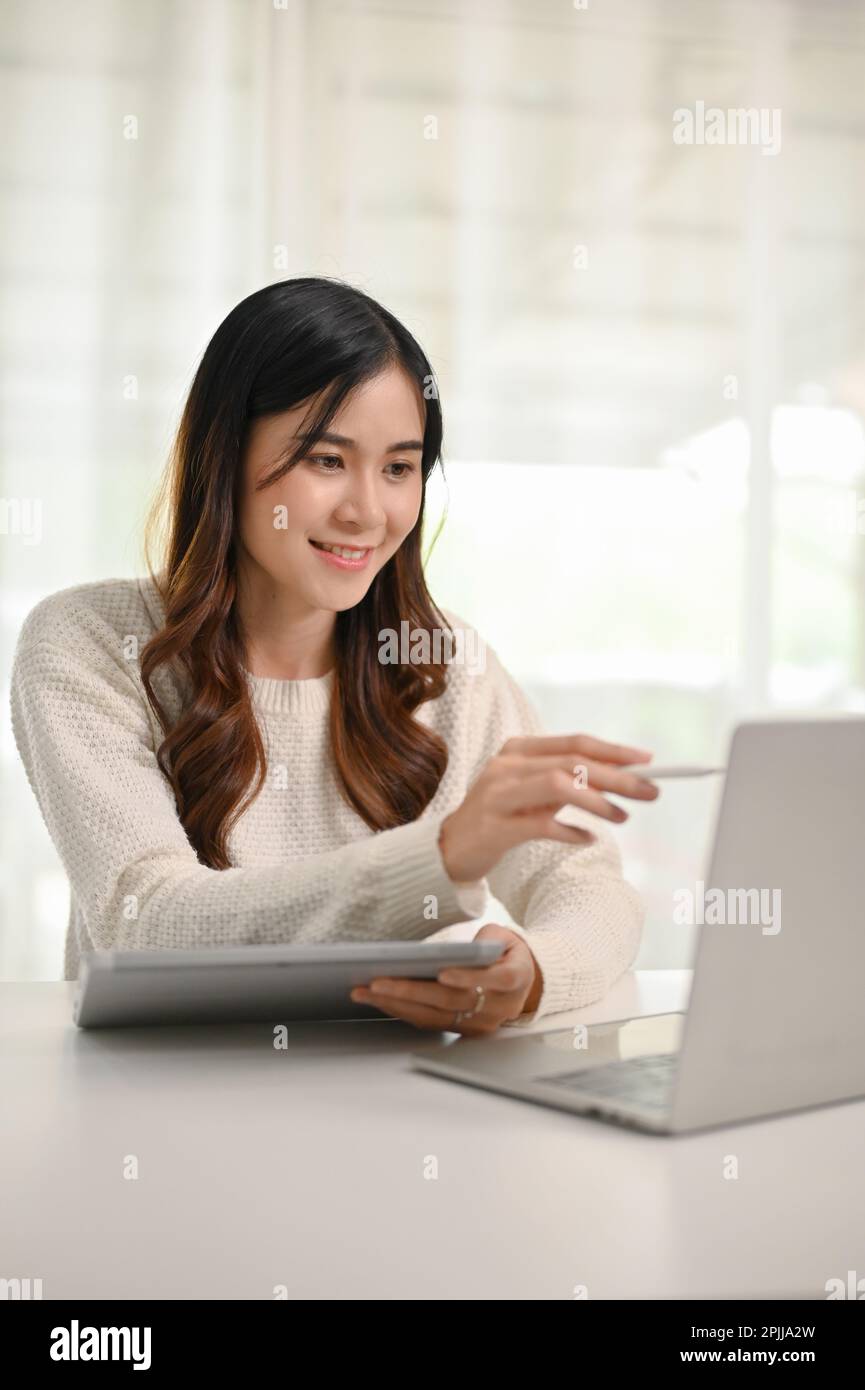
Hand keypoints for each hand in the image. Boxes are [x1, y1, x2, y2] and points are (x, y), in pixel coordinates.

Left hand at [349, 924, 541, 1035]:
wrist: (521, 981)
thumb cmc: (505, 952)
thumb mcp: (503, 937)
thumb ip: (483, 941)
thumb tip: (448, 950)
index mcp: (515, 979)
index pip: (494, 980)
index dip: (468, 978)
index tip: (442, 973)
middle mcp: (499, 1007)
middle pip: (452, 1002)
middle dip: (412, 992)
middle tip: (378, 982)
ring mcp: (480, 1023)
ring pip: (436, 1017)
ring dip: (397, 1005)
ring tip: (366, 992)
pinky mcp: (463, 1031)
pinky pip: (430, 1023)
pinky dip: (402, 1012)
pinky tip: (379, 1000)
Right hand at [438, 733, 658, 882]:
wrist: (451, 848)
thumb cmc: (500, 816)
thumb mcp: (532, 791)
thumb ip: (567, 780)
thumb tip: (621, 776)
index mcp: (518, 750)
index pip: (574, 742)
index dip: (613, 750)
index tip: (647, 761)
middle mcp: (506, 765)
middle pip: (572, 763)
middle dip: (616, 777)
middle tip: (650, 791)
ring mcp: (497, 795)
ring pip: (557, 786)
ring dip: (597, 801)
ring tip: (623, 816)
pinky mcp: (493, 827)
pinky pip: (540, 826)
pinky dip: (569, 832)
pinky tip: (587, 839)